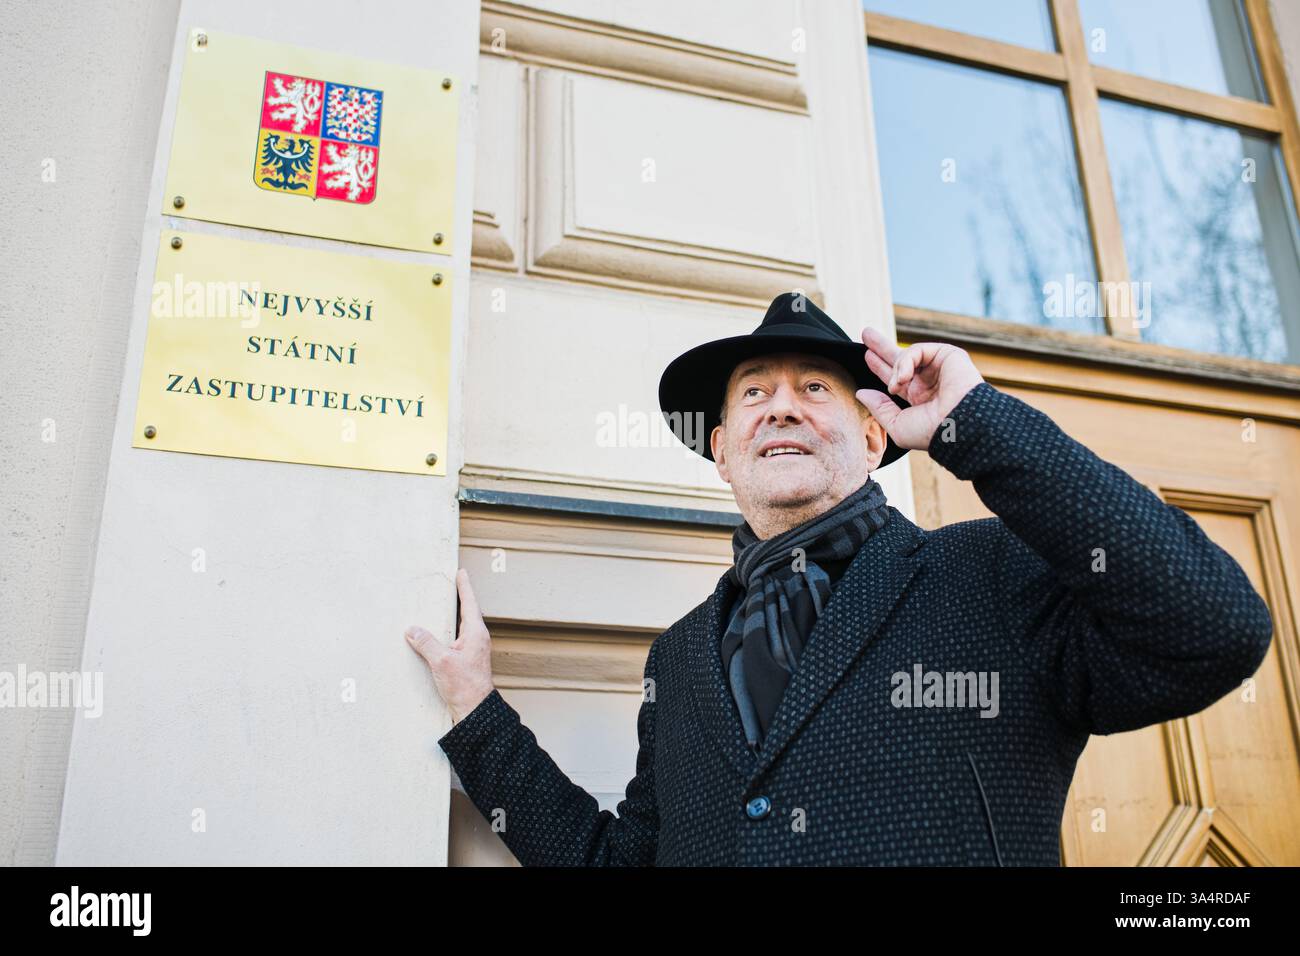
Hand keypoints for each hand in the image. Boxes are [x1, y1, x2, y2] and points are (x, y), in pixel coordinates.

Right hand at [405, 569, 495, 723]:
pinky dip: (448, 631)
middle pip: (468, 612)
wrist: (475, 710)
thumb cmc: (465, 686)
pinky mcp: (467, 660)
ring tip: (444, 604)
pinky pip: (457, 639)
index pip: (469, 603)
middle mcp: (477, 639)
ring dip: (454, 615)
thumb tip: (412, 629)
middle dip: (460, 597)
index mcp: (475, 634)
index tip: (461, 572)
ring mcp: (473, 650)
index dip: (464, 587)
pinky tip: (439, 635)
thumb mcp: (441, 662)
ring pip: (462, 626)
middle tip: (454, 582)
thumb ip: (426, 643)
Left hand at [855, 328, 984, 450]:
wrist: (959, 426)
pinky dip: (907, 361)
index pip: (896, 379)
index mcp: (919, 398)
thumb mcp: (897, 425)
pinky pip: (918, 350)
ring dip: (896, 368)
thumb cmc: (931, 432)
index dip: (880, 368)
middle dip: (882, 346)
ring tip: (895, 384)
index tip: (867, 357)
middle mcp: (928, 381)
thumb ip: (879, 408)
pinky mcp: (948, 355)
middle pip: (900, 358)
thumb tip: (861, 393)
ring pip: (908, 354)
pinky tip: (903, 377)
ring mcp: (938, 367)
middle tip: (865, 333)